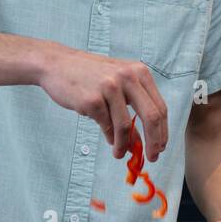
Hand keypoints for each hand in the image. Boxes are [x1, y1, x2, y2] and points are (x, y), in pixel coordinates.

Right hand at [35, 43, 168, 161]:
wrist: (57, 64)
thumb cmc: (90, 75)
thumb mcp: (117, 83)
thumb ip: (133, 107)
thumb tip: (142, 141)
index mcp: (139, 72)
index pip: (160, 107)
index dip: (162, 131)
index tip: (160, 147)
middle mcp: (127, 77)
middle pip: (151, 116)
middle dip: (154, 142)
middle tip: (152, 157)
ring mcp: (109, 88)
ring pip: (125, 126)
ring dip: (124, 145)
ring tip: (120, 153)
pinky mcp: (91, 100)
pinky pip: (105, 126)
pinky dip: (109, 137)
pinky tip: (108, 140)